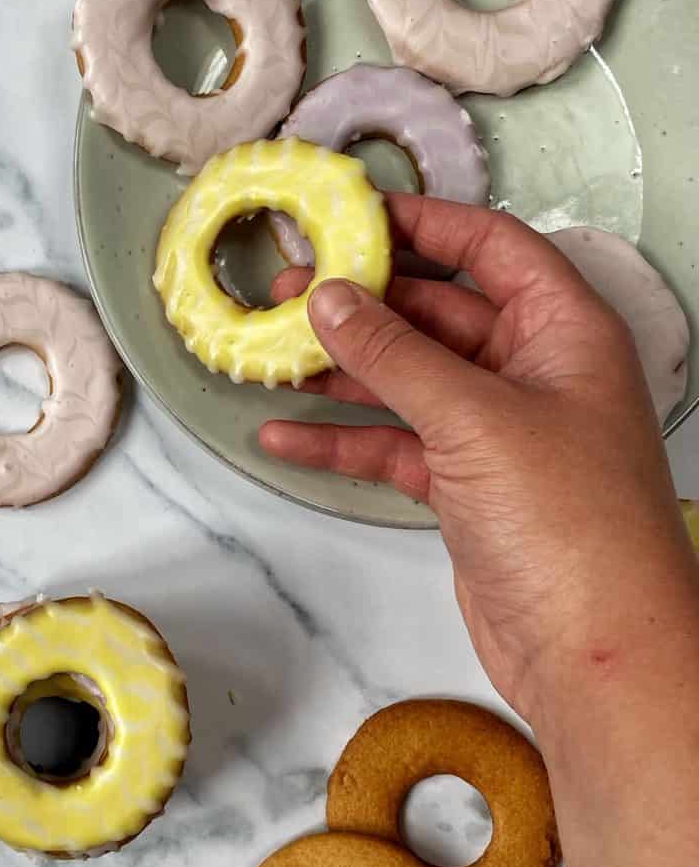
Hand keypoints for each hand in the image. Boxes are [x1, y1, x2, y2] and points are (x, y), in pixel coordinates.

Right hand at [259, 194, 698, 722]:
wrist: (593, 650)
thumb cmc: (572, 525)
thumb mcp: (476, 418)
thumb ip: (396, 353)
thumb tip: (332, 297)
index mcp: (565, 331)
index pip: (492, 247)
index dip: (425, 223)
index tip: (352, 216)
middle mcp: (534, 373)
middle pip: (439, 313)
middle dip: (365, 301)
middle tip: (291, 289)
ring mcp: (498, 434)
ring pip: (409, 381)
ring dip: (343, 369)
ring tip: (272, 353)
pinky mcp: (467, 489)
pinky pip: (394, 445)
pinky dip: (343, 440)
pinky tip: (286, 436)